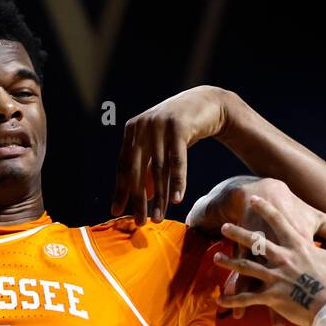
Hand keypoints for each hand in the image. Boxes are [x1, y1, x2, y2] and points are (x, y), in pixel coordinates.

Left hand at [112, 86, 231, 224]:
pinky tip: (178, 200)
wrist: (209, 103)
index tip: (116, 211)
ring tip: (158, 218)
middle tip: (140, 222)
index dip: (120, 189)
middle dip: (138, 199)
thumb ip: (149, 167)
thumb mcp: (160, 146)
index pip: (123, 166)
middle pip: (136, 170)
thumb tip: (144, 195)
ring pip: (157, 169)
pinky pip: (177, 161)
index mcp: (132, 131)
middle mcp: (142, 126)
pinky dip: (177, 182)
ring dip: (159, 197)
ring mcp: (159, 125)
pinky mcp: (178, 126)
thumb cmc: (182, 128)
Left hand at [215, 192, 325, 325]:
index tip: (253, 198)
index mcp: (299, 246)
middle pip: (255, 241)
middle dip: (238, 233)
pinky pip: (247, 298)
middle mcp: (283, 258)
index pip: (278, 221)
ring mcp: (275, 277)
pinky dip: (233, 299)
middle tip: (224, 227)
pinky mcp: (271, 297)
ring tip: (216, 258)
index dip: (264, 208)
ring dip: (229, 262)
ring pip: (246, 266)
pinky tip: (220, 299)